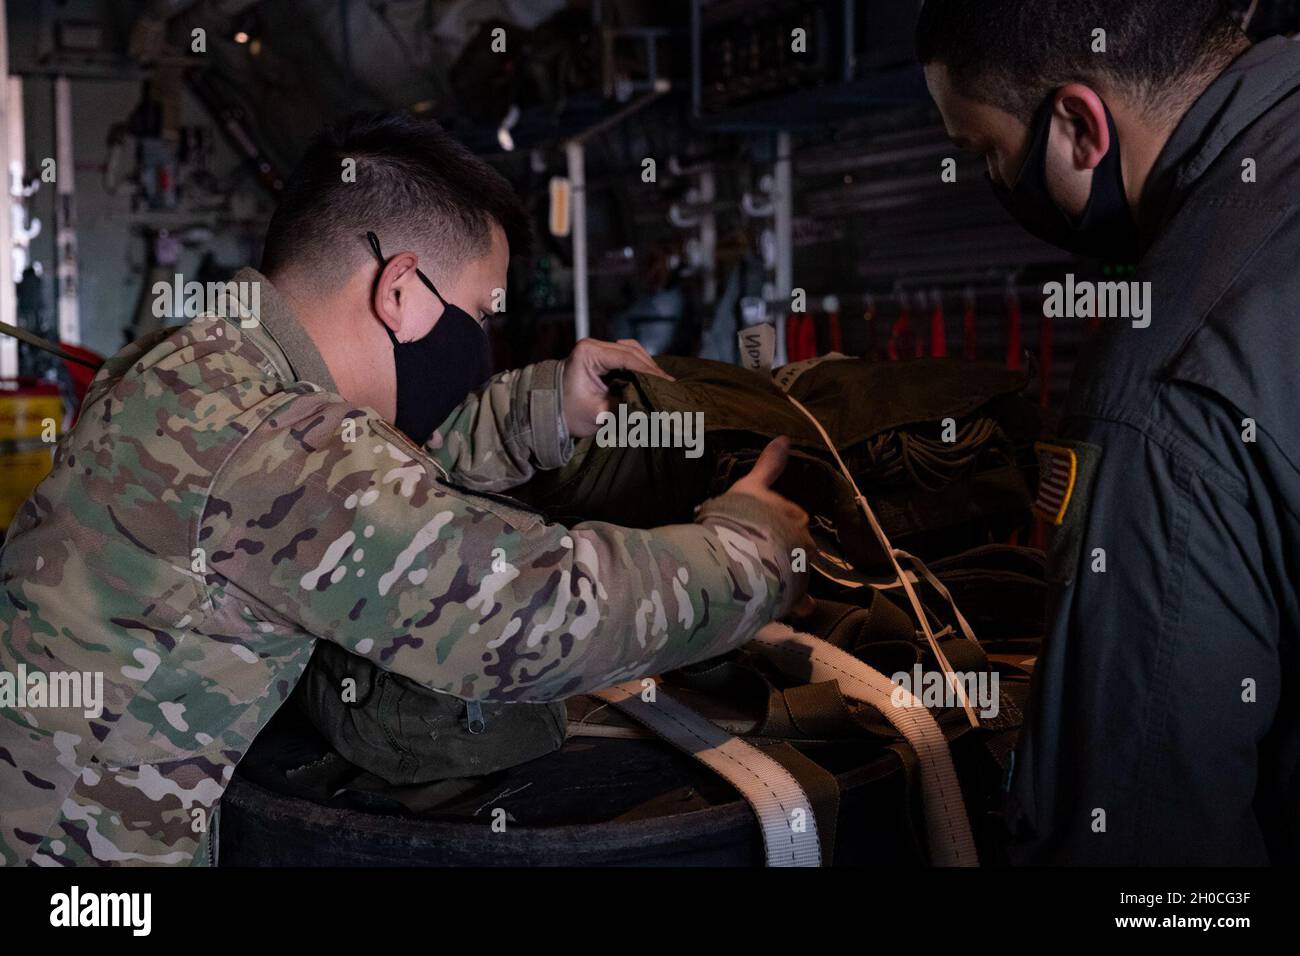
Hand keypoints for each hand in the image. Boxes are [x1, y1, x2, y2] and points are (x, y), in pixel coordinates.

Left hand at [560, 338, 672, 437]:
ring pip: (632, 352)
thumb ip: (626, 407)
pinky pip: (626, 358)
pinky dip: (640, 367)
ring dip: (648, 367)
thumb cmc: (568, 414)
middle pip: (632, 352)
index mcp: (588, 353)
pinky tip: (651, 380)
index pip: (627, 358)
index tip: (668, 384)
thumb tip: (652, 405)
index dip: (650, 371)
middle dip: (652, 369)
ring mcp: (597, 350)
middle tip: (670, 386)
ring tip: (663, 384)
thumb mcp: (599, 413)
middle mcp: (593, 346)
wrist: (548, 414)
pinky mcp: (601, 358)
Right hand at [720, 437, 813, 603]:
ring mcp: (798, 569)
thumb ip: (768, 466)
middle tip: (761, 551)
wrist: (739, 555)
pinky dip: (799, 604)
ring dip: (791, 573)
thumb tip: (785, 437)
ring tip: (768, 578)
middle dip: (787, 546)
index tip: (765, 523)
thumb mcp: (750, 486)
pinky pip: (799, 600)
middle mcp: (800, 539)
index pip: (794, 514)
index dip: (780, 518)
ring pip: (799, 570)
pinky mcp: (792, 594)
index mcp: (792, 514)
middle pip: (799, 542)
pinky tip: (796, 609)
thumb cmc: (740, 517)